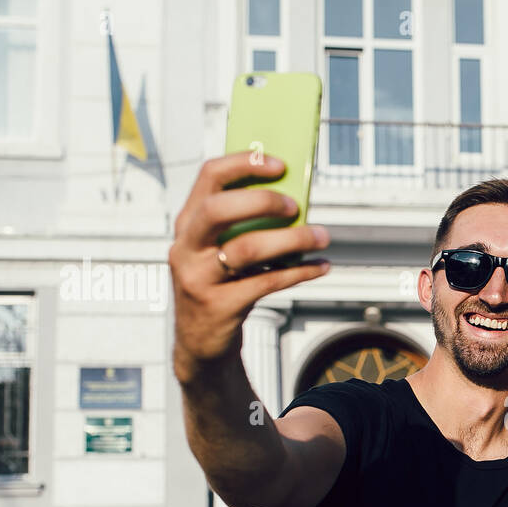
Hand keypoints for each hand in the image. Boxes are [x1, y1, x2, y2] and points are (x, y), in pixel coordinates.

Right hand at [170, 151, 330, 381]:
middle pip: (219, 209)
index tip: (280, 163)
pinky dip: (299, 272)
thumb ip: (243, 225)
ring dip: (291, 240)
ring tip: (321, 237)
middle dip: (262, 201)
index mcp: (188, 223)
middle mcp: (186, 247)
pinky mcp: (219, 306)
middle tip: (295, 205)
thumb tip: (294, 200)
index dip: (245, 163)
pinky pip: (266, 283)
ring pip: (246, 249)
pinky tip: (320, 266)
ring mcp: (199, 278)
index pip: (208, 176)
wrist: (200, 343)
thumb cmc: (219, 285)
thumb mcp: (218, 250)